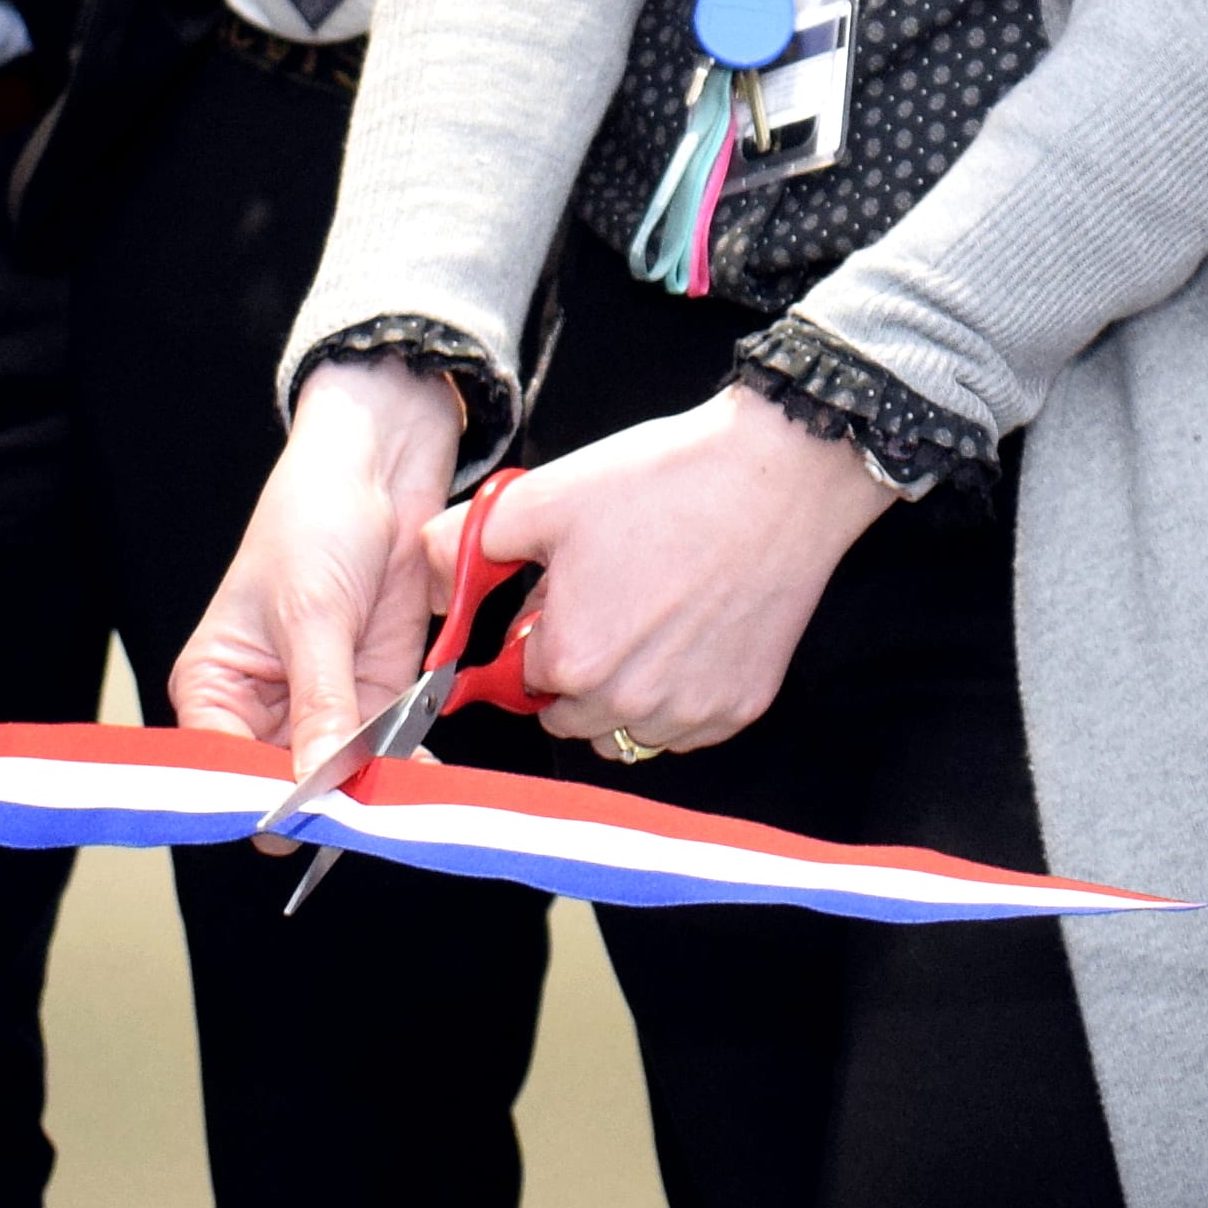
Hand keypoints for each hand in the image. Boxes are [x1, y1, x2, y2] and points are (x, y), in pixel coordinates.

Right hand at [172, 356, 464, 797]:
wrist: (381, 467)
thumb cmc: (314, 518)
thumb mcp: (312, 614)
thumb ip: (320, 704)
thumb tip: (316, 786)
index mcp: (214, 688)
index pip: (224, 774)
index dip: (262, 800)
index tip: (306, 817)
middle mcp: (262, 708)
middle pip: (283, 788)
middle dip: (322, 803)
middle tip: (361, 812)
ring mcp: (323, 708)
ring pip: (340, 781)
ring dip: (372, 791)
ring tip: (400, 800)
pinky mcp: (377, 699)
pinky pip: (387, 754)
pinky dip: (407, 766)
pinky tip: (425, 774)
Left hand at [486, 387, 898, 761]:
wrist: (778, 477)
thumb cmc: (664, 483)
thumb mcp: (543, 497)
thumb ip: (468, 543)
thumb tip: (428, 569)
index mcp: (570, 659)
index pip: (521, 679)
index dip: (536, 632)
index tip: (560, 598)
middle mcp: (627, 702)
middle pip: (571, 715)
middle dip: (574, 671)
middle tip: (607, 601)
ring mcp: (689, 712)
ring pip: (628, 730)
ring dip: (624, 693)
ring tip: (649, 618)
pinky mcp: (739, 708)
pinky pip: (685, 728)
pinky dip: (679, 695)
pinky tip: (692, 634)